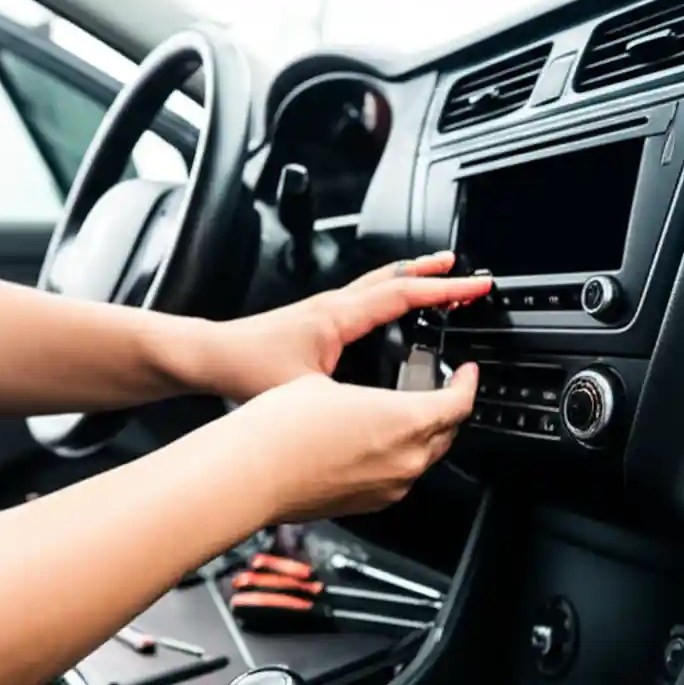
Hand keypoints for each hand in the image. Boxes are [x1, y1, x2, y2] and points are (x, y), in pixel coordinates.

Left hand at [166, 252, 489, 401]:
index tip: (475, 285)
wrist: (208, 356)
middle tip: (468, 274)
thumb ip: (340, 399)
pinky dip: (394, 293)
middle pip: (396, 278)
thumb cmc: (245, 368)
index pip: (402, 294)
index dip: (444, 289)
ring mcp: (328, 308)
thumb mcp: (300, 389)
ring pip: (382, 283)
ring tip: (442, 278)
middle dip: (436, 274)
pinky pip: (368, 296)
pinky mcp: (320, 318)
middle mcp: (336, 305)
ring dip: (415, 279)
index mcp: (339, 315)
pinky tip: (397, 308)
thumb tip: (376, 411)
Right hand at [219, 363, 478, 521]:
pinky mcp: (369, 504)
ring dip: (422, 434)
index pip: (459, 402)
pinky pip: (398, 477)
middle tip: (434, 387)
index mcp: (406, 422)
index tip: (466, 372)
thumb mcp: (331, 385)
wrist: (249, 473)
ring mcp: (389, 487)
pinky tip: (372, 443)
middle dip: (446, 407)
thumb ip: (370, 394)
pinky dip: (397, 458)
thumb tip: (373, 399)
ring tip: (400, 413)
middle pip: (447, 431)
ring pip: (424, 457)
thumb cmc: (281, 429)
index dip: (467, 383)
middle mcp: (406, 460)